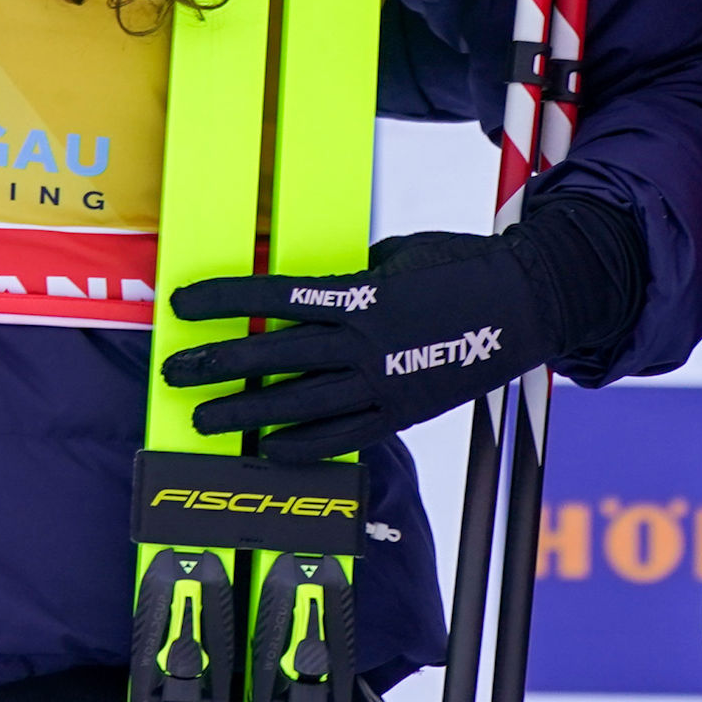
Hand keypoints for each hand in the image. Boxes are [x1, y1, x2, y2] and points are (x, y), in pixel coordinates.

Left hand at [163, 211, 591, 464]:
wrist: (526, 303)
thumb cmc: (461, 263)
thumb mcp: (398, 251)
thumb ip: (351, 272)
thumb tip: (312, 287)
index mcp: (359, 292)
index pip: (272, 297)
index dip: (223, 300)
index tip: (183, 303)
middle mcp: (363, 342)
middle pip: (273, 355)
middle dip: (217, 363)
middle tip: (174, 370)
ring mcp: (382, 383)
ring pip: (299, 403)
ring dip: (247, 411)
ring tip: (205, 418)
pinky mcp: (403, 412)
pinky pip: (344, 435)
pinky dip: (305, 445)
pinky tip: (272, 450)